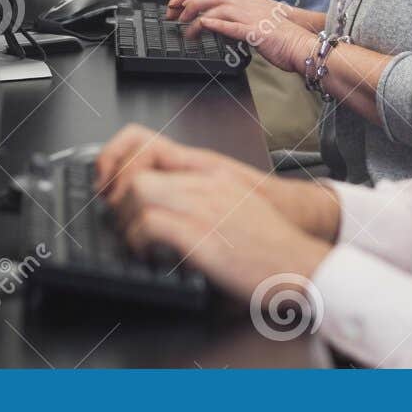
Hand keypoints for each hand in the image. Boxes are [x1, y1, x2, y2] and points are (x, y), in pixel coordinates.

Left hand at [96, 123, 340, 242]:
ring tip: (133, 238)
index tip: (108, 183)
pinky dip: (139, 239)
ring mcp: (205, 207)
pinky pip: (152, 224)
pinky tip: (147, 253)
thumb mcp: (236, 207)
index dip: (120, 162)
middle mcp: (207, 183)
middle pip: (139, 172)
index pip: (151, 146)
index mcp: (213, 173)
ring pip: (140, 192)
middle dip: (118, 197)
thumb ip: (204, 198)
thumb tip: (166, 208)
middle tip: (120, 219)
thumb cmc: (272, 244)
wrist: (303, 265)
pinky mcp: (203, 237)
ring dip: (126, 219)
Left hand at [169, 0, 317, 73]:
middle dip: (182, 2)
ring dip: (193, 17)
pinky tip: (200, 29)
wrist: (301, 42)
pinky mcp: (253, 30)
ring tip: (184, 29)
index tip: (173, 3)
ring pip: (212, 7)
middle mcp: (242, 0)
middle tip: (171, 15)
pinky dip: (210, 25)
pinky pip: (227, 24)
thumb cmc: (279, 33)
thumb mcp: (251, 17)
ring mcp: (247, 14)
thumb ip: (231, 15)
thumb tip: (209, 20)